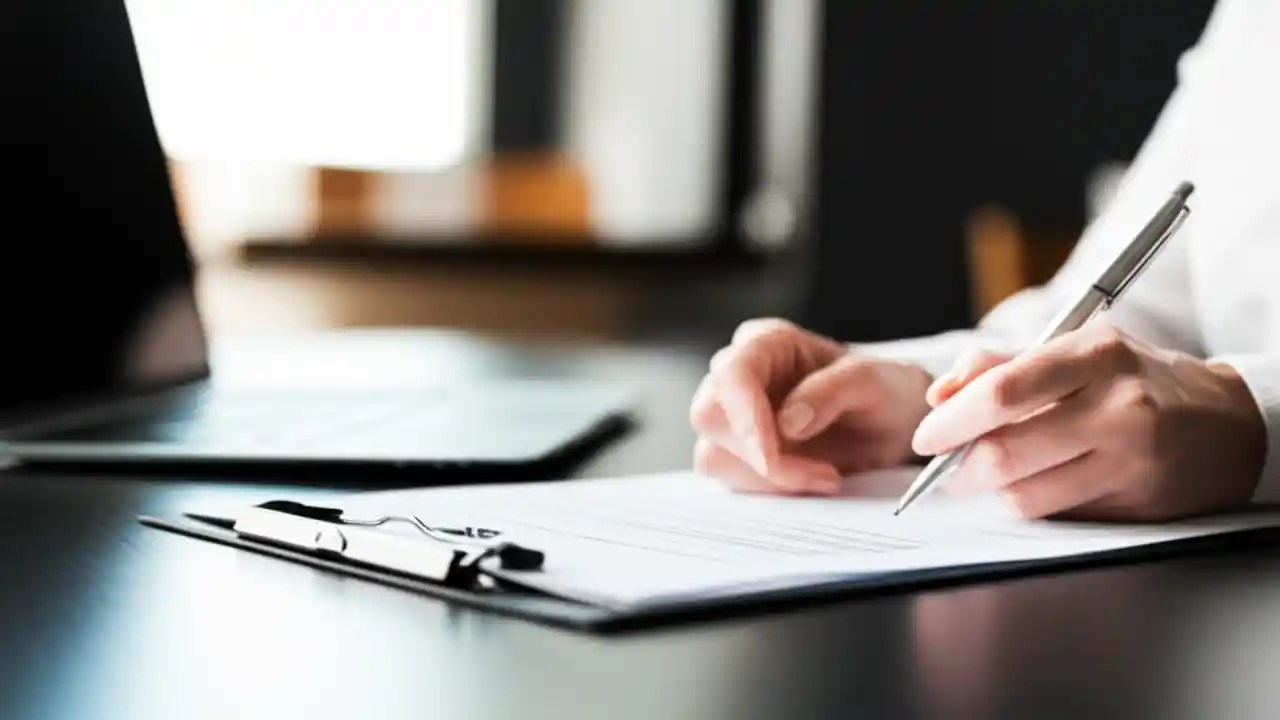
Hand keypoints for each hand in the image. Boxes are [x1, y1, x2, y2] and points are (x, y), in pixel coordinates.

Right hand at [689, 318, 934, 494]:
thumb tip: (787, 421)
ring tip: (825, 477)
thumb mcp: (874, 383)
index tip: (770, 456)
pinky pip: (732, 480)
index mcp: (767, 343)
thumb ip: (832, 391)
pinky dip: (770, 491)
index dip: (743, 416)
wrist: (892, 424)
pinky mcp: (737, 453)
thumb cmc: (883, 392)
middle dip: (758, 456)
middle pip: (709, 416)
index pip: (732, 374)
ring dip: (768, 480)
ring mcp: (734, 416)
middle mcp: (740, 375)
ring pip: (713, 455)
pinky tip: (810, 480)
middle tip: (820, 473)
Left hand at [912, 319, 1266, 520]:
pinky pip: (1056, 513)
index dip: (952, 421)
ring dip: (994, 490)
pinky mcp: (1136, 501)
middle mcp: (1117, 406)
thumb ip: (998, 367)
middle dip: (959, 467)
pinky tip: (1042, 482)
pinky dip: (1032, 502)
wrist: (1224, 423)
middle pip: (1006, 453)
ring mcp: (1130, 458)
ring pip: (1026, 494)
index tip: (927, 436)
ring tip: (997, 471)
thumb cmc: (1131, 379)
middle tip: (946, 468)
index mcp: (1095, 354)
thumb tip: (938, 397)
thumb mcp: (1073, 350)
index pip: (1002, 393)